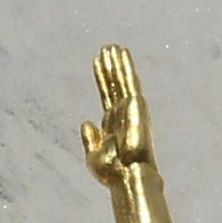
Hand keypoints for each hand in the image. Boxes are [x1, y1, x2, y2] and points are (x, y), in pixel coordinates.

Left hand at [79, 44, 152, 184]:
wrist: (128, 175)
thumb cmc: (113, 172)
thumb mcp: (93, 156)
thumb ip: (89, 140)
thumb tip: (86, 123)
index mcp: (112, 123)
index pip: (107, 95)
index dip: (103, 78)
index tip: (98, 61)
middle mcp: (122, 113)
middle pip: (115, 84)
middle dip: (111, 67)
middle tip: (107, 47)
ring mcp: (130, 108)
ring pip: (123, 80)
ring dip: (118, 63)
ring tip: (113, 46)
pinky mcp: (135, 105)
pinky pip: (129, 81)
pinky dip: (126, 67)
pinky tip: (122, 54)